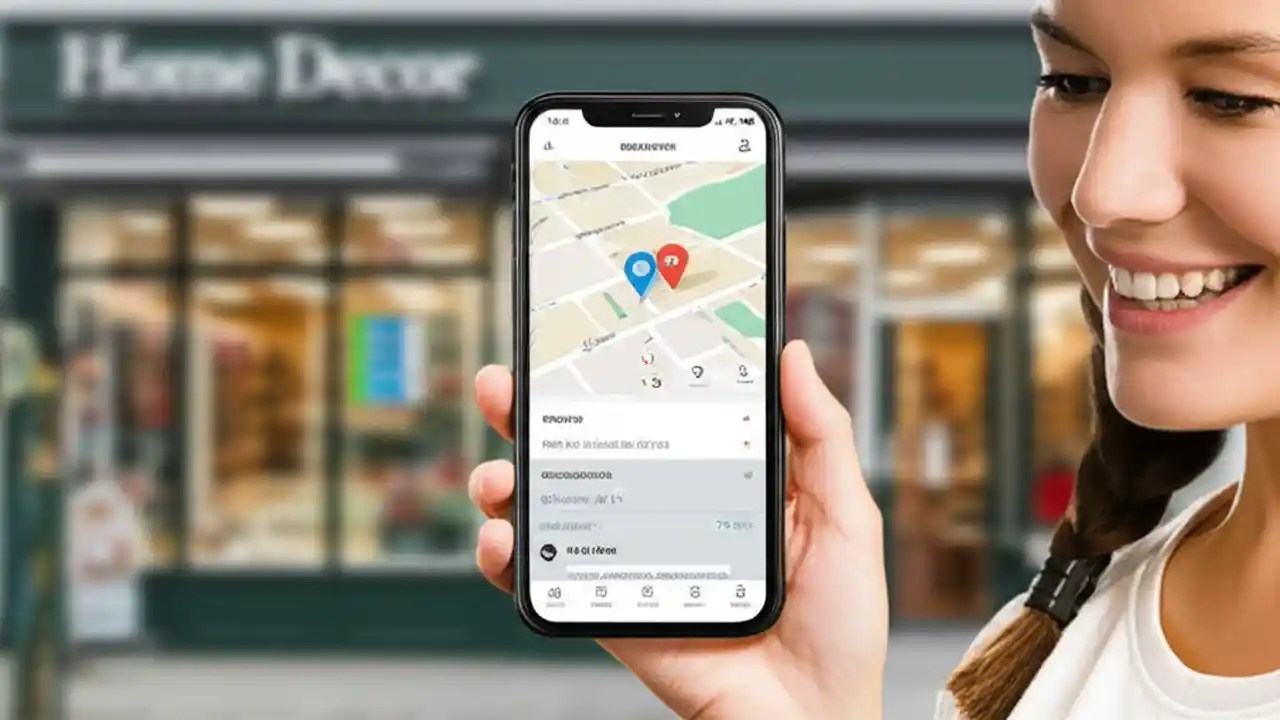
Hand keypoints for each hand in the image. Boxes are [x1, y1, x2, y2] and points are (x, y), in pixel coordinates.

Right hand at [469, 340, 887, 718]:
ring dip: (506, 481)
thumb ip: (820, 435)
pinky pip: (545, 578)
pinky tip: (502, 537)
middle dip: (533, 415)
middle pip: (586, 449)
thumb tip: (792, 355)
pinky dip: (506, 556)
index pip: (655, 413)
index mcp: (717, 479)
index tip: (583, 339)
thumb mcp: (845, 516)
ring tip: (499, 473)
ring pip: (551, 506)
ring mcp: (631, 560)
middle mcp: (663, 511)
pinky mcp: (609, 608)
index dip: (613, 376)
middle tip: (505, 386)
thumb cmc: (839, 626)